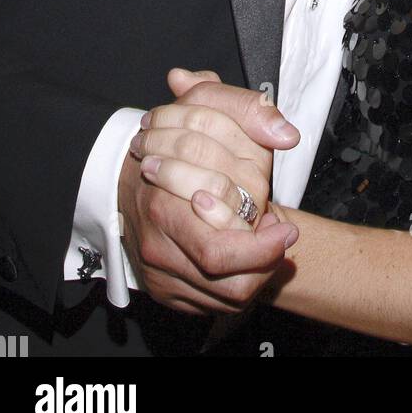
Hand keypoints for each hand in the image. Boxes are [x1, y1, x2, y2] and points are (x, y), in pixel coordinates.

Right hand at [118, 68, 300, 314]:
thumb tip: (286, 134)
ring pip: (223, 297)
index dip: (262, 246)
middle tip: (281, 238)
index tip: (285, 228)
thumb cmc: (172, 139)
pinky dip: (237, 284)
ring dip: (255, 274)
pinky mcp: (162, 290)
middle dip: (263, 263)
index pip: (219, 248)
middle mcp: (156, 245)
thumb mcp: (206, 108)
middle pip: (225, 280)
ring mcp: (158, 271)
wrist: (125, 176)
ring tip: (268, 247)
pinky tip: (247, 260)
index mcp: (163, 205)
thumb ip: (249, 112)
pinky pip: (211, 304)